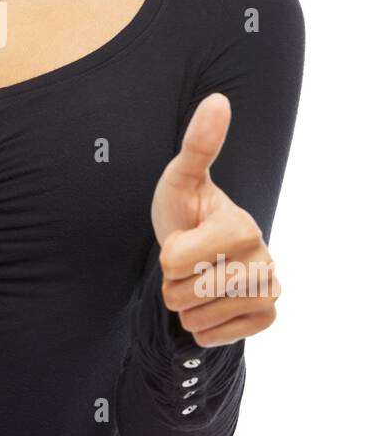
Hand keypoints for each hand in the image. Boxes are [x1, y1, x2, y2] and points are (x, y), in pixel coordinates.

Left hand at [150, 93, 279, 346]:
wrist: (197, 247)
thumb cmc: (185, 209)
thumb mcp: (181, 177)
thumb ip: (198, 144)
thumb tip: (218, 100)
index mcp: (241, 225)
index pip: (175, 262)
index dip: (166, 256)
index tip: (181, 238)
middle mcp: (263, 257)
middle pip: (185, 293)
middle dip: (174, 282)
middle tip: (188, 263)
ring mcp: (268, 288)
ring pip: (199, 317)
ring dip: (187, 305)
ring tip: (198, 280)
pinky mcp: (266, 315)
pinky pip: (220, 335)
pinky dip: (206, 326)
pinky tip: (211, 304)